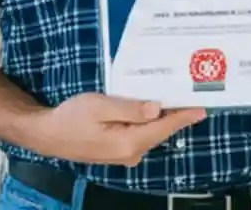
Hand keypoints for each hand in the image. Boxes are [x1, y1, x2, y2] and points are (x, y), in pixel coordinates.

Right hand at [31, 93, 205, 166]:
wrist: (48, 135)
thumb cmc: (71, 117)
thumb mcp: (100, 106)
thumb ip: (130, 108)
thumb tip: (157, 109)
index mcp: (129, 142)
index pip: (164, 127)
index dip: (184, 116)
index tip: (202, 108)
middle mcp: (131, 153)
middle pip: (159, 131)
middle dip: (175, 115)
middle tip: (190, 95)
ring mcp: (124, 155)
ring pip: (150, 133)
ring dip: (161, 118)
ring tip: (174, 98)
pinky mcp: (118, 151)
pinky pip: (139, 135)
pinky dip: (147, 123)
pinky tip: (150, 109)